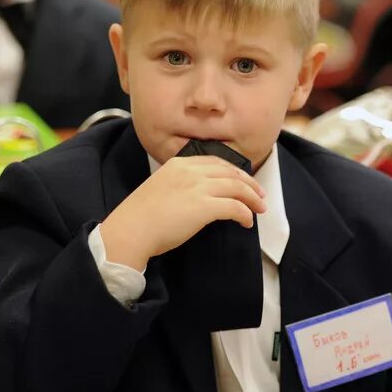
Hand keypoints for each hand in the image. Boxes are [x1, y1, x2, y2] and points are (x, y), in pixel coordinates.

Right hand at [99, 155, 265, 270]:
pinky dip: (245, 214)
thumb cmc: (140, 216)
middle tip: (259, 195)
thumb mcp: (160, 187)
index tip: (244, 181)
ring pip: (237, 187)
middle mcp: (190, 171)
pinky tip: (247, 222)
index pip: (216, 161)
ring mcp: (197, 188)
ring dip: (252, 198)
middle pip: (231, 172)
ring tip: (259, 209)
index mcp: (178, 163)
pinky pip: (235, 207)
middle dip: (249, 184)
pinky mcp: (203, 207)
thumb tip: (197, 196)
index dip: (234, 171)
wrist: (131, 229)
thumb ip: (179, 185)